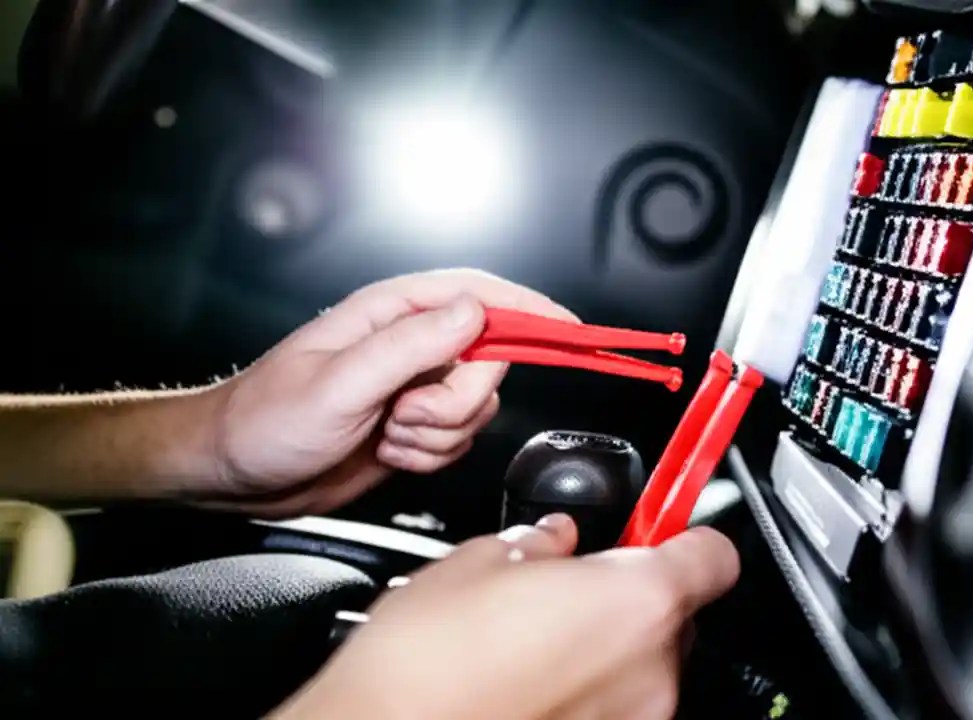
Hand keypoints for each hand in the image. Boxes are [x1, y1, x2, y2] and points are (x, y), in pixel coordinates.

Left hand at [198, 269, 574, 516]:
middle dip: (456, 402)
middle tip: (403, 415)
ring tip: (384, 434)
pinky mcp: (413, 427)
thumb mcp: (339, 383)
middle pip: (487, 363)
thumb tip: (473, 314)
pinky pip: (456, 441)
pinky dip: (428, 456)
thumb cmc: (266, 421)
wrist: (234, 474)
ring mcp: (413, 387)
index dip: (528, 309)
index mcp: (391, 314)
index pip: (477, 295)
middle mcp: (409, 345)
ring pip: (476, 408)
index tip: (568, 328)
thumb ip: (410, 347)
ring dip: (437, 435)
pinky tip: (385, 451)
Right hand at [274, 518, 740, 719]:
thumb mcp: (475, 566)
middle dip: (630, 598)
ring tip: (532, 648)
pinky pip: (616, 709)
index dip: (685, 534)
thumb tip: (554, 539)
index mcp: (636, 602)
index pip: (714, 554)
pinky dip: (588, 695)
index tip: (664, 525)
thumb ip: (538, 543)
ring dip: (606, 652)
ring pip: (643, 669)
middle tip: (570, 591)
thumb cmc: (421, 669)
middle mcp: (653, 673)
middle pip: (674, 615)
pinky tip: (528, 688)